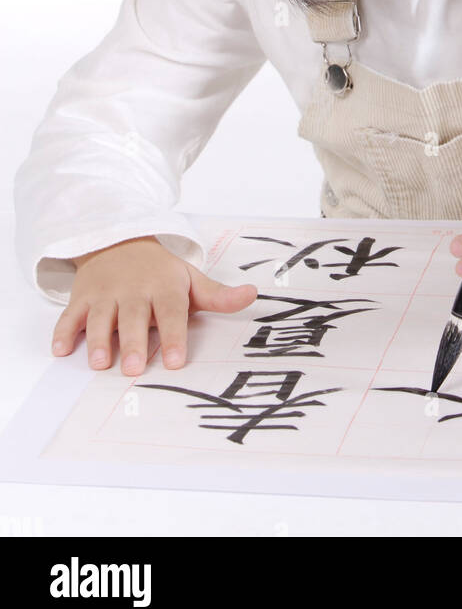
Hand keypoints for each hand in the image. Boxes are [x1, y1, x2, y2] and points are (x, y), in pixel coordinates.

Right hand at [51, 236, 258, 373]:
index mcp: (164, 287)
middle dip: (132, 342)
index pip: (171, 312)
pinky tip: (60, 348)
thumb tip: (252, 295)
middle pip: (133, 318)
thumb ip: (218, 294)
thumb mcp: (190, 278)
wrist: (120, 239)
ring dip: (97, 340)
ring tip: (100, 364)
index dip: (173, 336)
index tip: (174, 361)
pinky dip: (63, 331)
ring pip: (100, 318)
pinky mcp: (82, 297)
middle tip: (133, 369)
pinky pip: (70, 315)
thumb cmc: (160, 270)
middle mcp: (134, 290)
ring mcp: (105, 293)